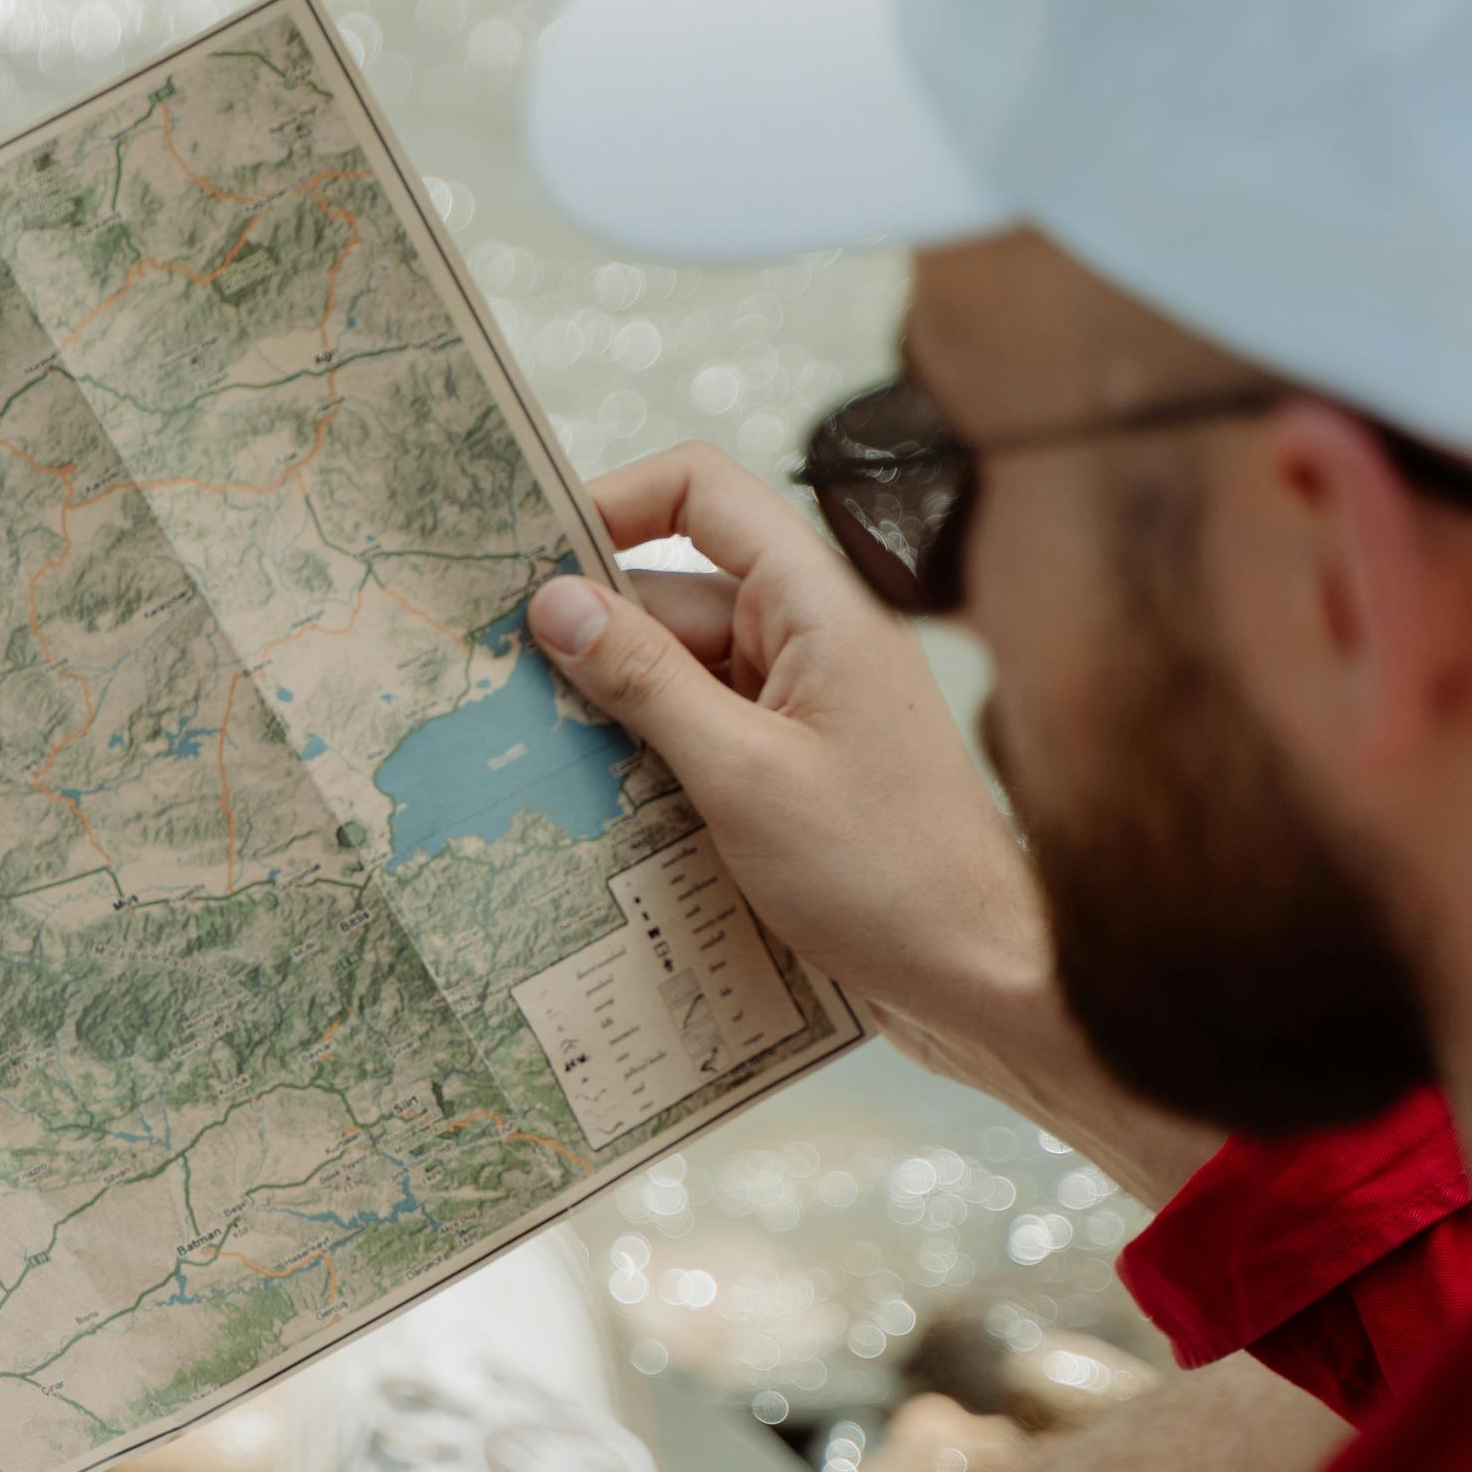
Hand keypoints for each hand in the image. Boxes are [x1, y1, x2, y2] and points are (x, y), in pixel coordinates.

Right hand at [528, 444, 1217, 1201]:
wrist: (978, 977)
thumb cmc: (883, 875)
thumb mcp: (740, 775)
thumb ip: (644, 681)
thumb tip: (555, 602)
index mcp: (817, 607)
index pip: (705, 494)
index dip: (615, 501)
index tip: (532, 555)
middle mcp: (809, 639)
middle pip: (673, 596)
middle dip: (590, 633)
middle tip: (493, 681)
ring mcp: (802, 704)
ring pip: (677, 673)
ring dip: (610, 709)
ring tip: (525, 753)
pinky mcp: (792, 767)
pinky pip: (700, 733)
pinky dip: (646, 759)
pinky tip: (589, 805)